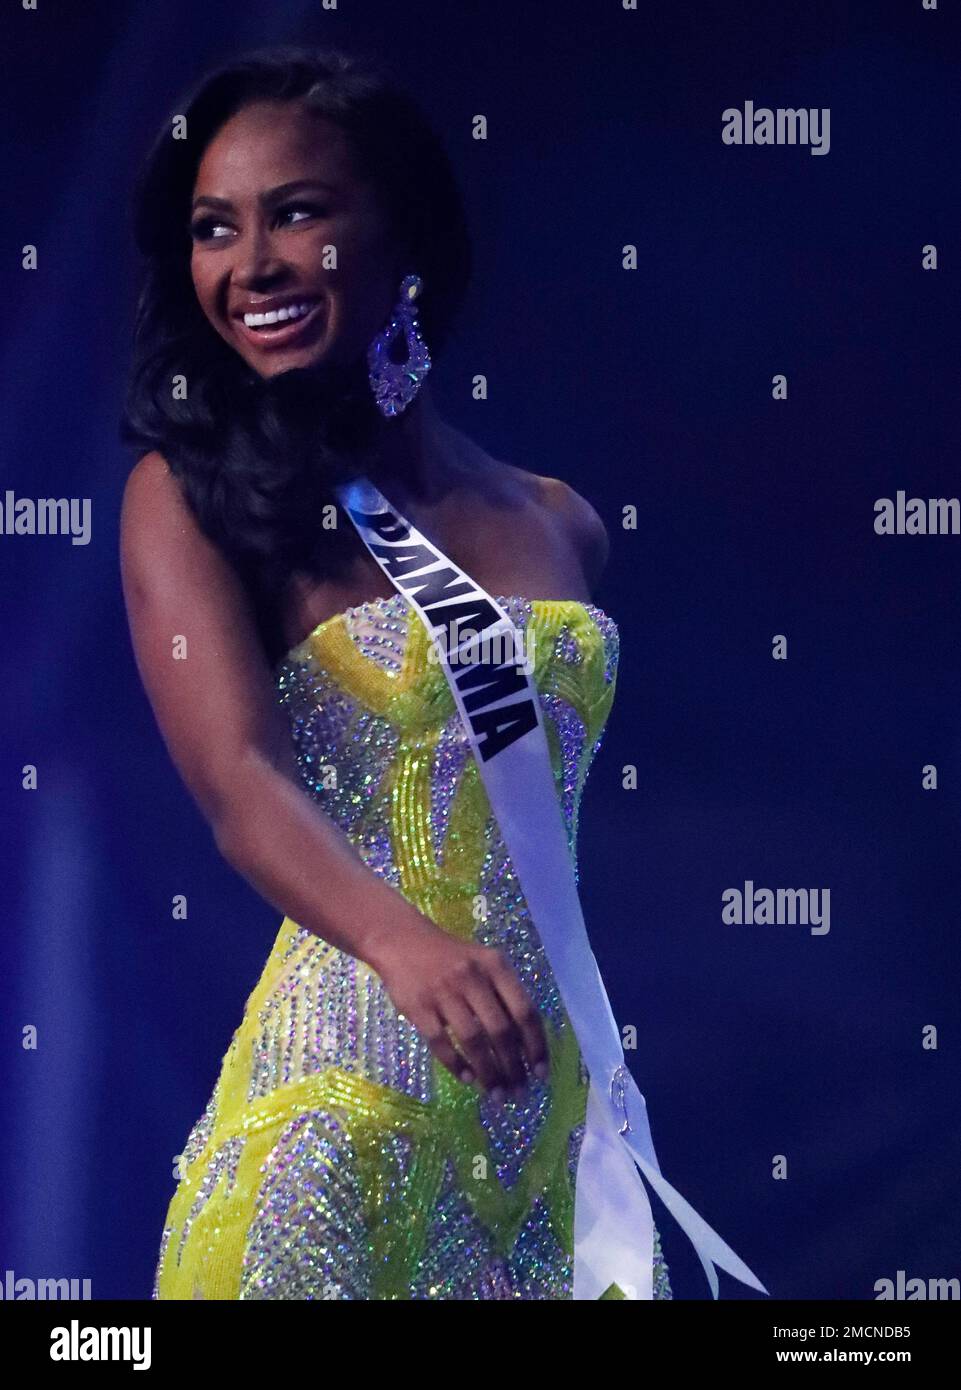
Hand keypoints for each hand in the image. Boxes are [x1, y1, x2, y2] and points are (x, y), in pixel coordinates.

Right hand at [367, 913, 550, 1099]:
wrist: (402, 940)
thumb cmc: (452, 958)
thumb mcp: (484, 965)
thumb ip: (504, 997)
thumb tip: (525, 1047)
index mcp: (496, 966)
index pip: (525, 1011)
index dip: (536, 1046)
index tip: (541, 1074)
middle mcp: (473, 978)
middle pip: (500, 1031)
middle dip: (513, 1067)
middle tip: (519, 1093)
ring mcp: (444, 992)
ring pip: (473, 1041)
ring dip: (488, 1073)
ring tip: (497, 1094)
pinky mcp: (418, 1007)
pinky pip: (441, 1043)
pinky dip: (456, 1065)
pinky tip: (467, 1079)